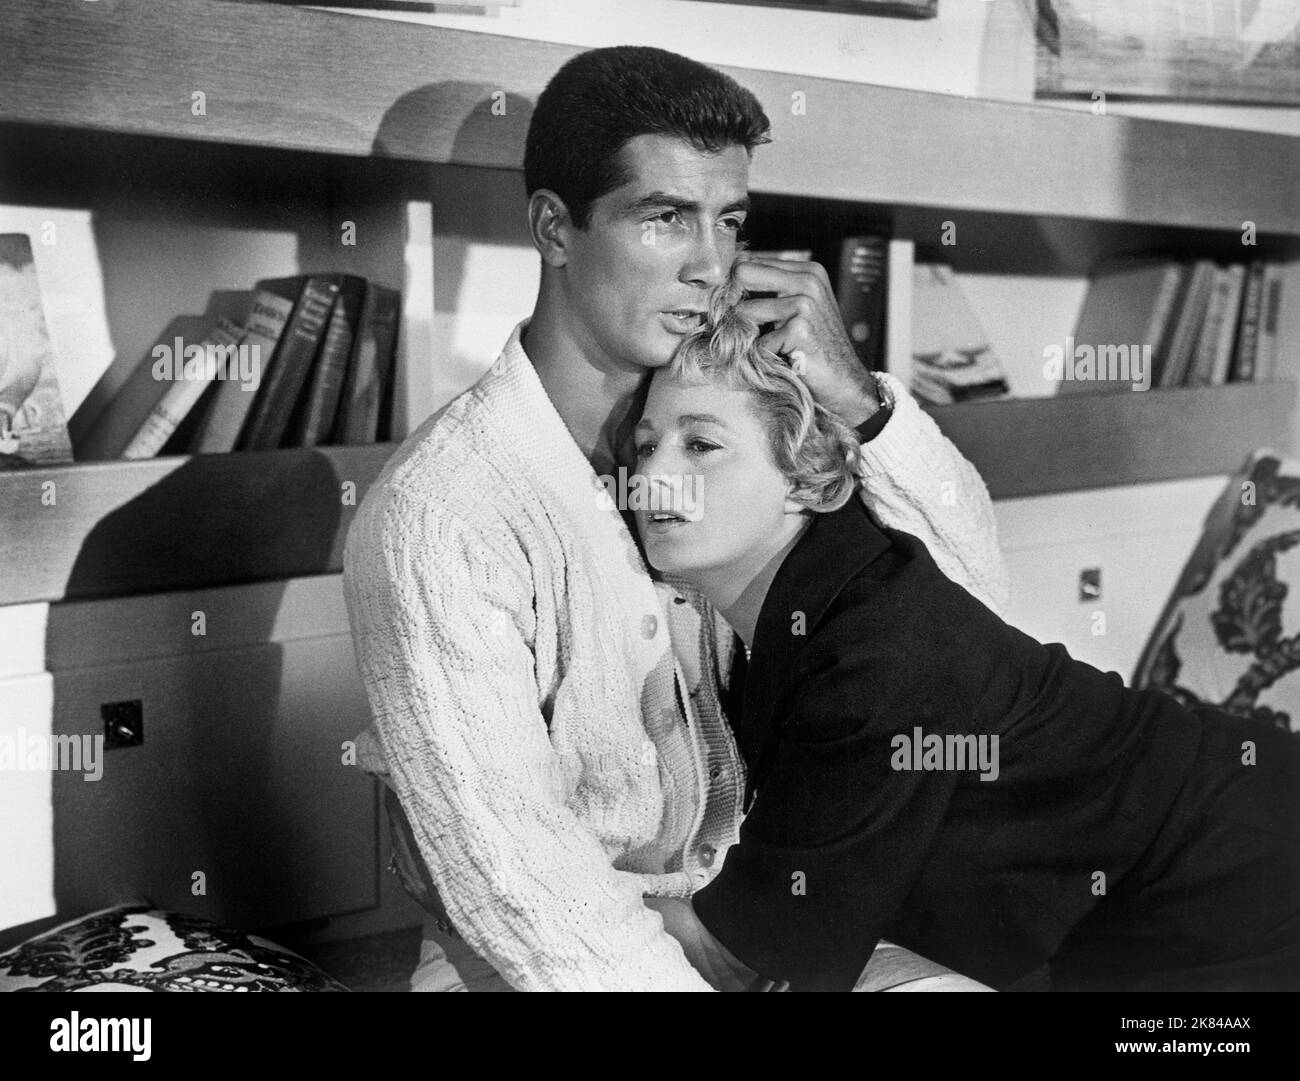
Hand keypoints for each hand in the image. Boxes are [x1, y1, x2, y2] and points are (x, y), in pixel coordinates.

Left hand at [733, 253, 880, 426]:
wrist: (845, 382)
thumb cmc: (815, 348)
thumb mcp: (796, 310)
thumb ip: (769, 292)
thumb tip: (723, 287)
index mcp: (807, 271)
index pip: (749, 261)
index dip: (731, 285)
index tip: (726, 306)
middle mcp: (808, 280)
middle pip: (742, 273)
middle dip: (729, 300)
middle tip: (732, 324)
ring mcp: (806, 303)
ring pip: (745, 311)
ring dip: (747, 335)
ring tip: (766, 348)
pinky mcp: (800, 328)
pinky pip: (758, 342)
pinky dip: (763, 357)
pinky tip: (781, 360)